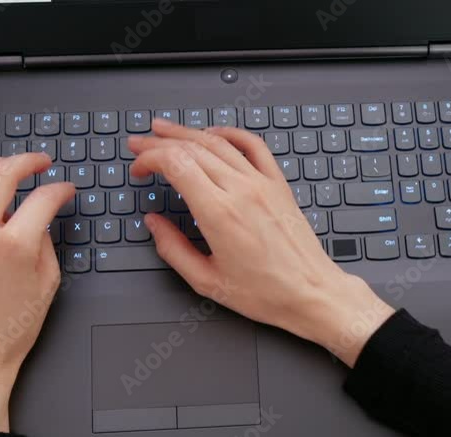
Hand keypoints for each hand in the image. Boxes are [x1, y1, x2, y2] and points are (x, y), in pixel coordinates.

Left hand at [0, 153, 73, 431]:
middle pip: (3, 174)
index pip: (43, 199)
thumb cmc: (11, 328)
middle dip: (26, 161)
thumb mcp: (47, 284)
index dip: (60, 189)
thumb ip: (46, 243)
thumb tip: (40, 217)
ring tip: (7, 169)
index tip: (65, 189)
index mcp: (15, 246)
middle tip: (39, 162)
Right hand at [130, 119, 394, 366]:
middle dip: (159, 142)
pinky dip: (229, 133)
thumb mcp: (207, 281)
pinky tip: (213, 134)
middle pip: (192, 148)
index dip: (150, 159)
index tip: (139, 169)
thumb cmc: (265, 293)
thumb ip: (173, 249)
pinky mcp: (278, 185)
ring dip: (187, 132)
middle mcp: (241, 191)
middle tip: (139, 143)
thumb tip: (154, 224)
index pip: (176, 164)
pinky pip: (253, 146)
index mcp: (219, 213)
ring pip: (218, 142)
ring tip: (165, 129)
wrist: (312, 293)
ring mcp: (262, 184)